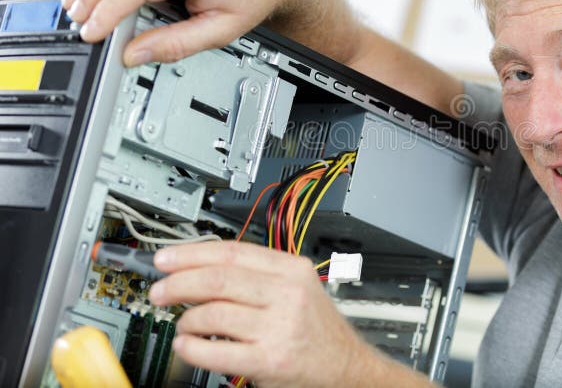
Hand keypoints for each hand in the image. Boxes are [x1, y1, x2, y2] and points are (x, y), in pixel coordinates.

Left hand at [149, 241, 386, 386]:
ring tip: (182, 323)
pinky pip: (216, 351)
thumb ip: (258, 274)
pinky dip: (191, 347)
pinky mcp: (270, 360)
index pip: (232, 252)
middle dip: (179, 283)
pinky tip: (186, 345)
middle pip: (218, 279)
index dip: (191, 253)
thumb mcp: (297, 287)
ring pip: (214, 314)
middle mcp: (287, 295)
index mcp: (291, 270)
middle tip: (159, 290)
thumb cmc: (318, 328)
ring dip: (186, 318)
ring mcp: (279, 328)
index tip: (166, 258)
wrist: (346, 365)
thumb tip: (202, 266)